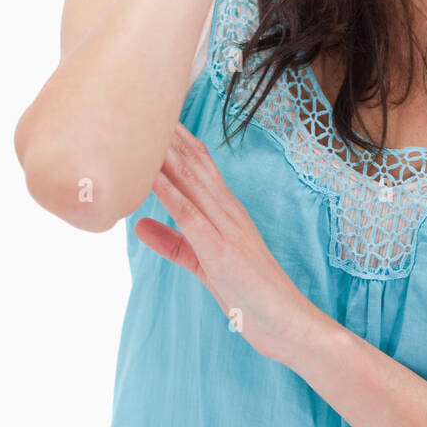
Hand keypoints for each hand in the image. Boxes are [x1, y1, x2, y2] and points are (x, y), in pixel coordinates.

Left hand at [135, 121, 323, 365]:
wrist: (289, 324)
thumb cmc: (252, 297)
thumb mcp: (204, 265)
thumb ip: (173, 243)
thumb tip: (138, 224)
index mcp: (227, 213)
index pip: (200, 166)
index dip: (177, 140)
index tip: (152, 115)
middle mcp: (228, 212)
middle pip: (194, 164)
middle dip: (169, 135)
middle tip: (143, 102)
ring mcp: (226, 229)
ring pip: (191, 182)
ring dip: (166, 155)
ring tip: (141, 127)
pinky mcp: (221, 251)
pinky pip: (190, 216)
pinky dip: (169, 194)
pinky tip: (150, 178)